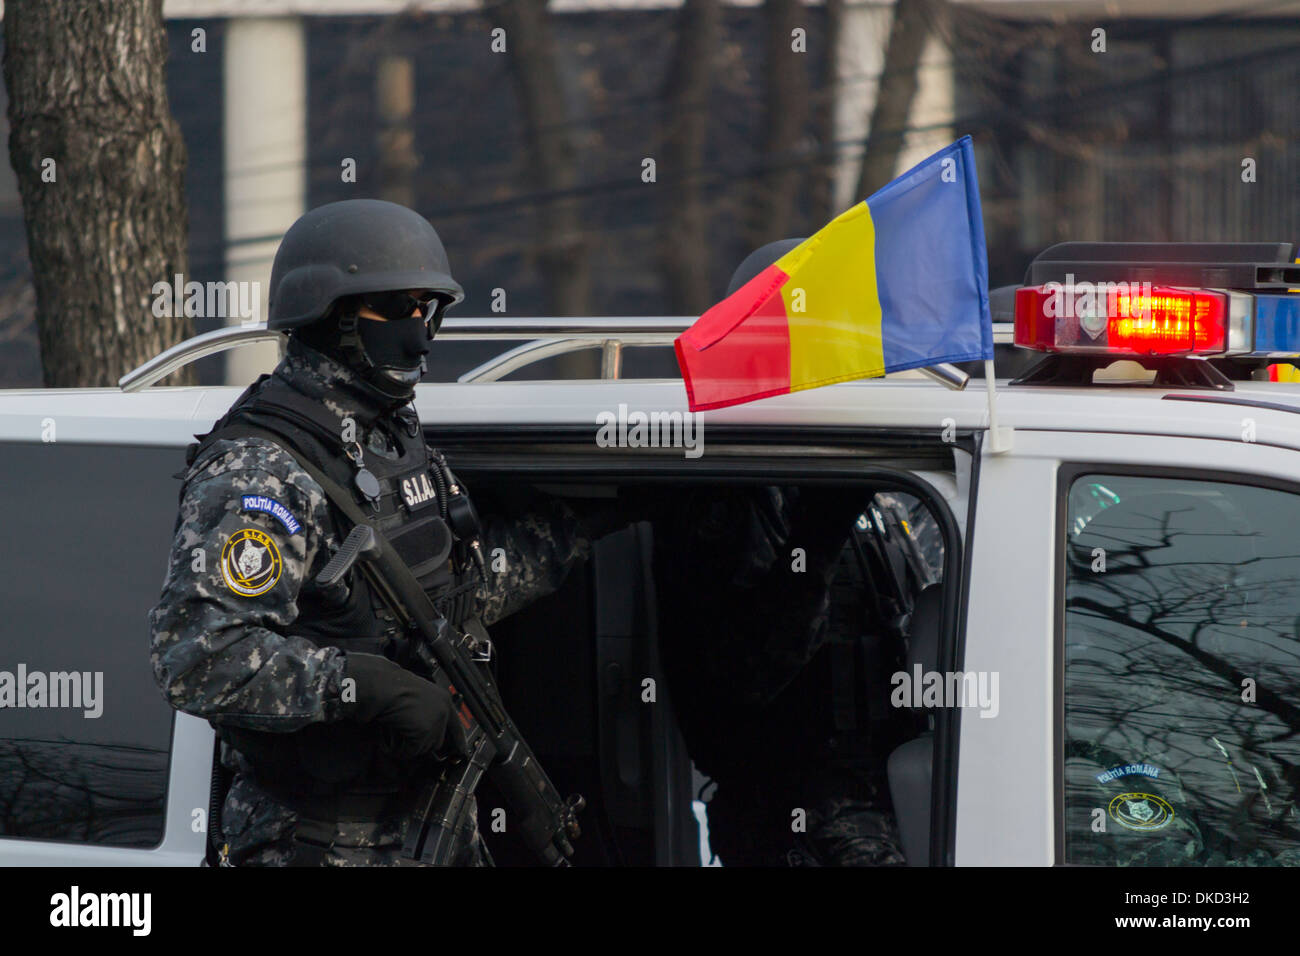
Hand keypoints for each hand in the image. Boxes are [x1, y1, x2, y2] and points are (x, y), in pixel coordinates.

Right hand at [341, 653, 468, 760]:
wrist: (382, 686)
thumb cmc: (391, 687)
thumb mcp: (416, 696)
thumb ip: (425, 711)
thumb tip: (424, 732)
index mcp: (443, 699)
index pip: (456, 726)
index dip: (457, 741)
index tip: (461, 752)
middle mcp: (443, 710)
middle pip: (437, 742)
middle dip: (420, 744)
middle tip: (404, 738)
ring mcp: (435, 721)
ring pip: (424, 748)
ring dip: (407, 747)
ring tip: (393, 734)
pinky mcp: (424, 731)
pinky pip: (412, 751)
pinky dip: (398, 749)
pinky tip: (389, 739)